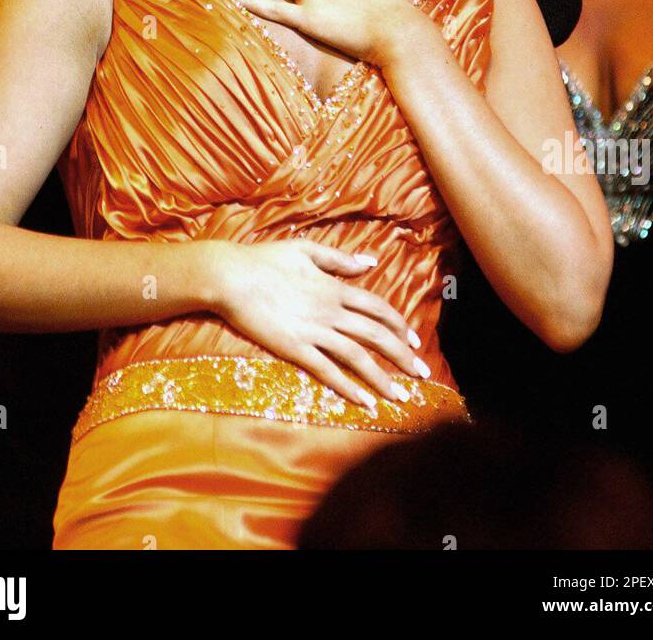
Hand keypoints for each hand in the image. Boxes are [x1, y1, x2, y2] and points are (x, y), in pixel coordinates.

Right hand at [206, 238, 430, 407]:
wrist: (231, 276)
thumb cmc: (265, 259)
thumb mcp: (306, 249)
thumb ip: (340, 259)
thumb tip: (371, 261)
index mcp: (335, 287)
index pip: (378, 308)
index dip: (399, 325)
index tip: (415, 341)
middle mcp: (331, 311)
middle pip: (376, 336)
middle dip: (403, 357)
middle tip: (422, 375)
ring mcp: (314, 331)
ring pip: (358, 358)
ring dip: (382, 379)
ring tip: (400, 397)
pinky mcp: (295, 349)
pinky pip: (328, 372)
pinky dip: (349, 388)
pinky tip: (365, 403)